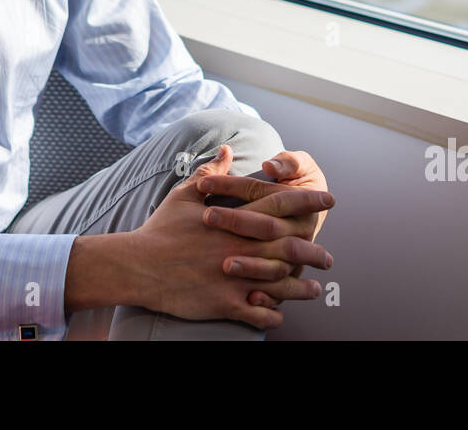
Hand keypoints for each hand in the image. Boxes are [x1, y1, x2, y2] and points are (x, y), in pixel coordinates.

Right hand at [127, 144, 332, 329]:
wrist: (138, 265)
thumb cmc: (161, 229)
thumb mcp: (185, 196)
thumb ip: (213, 174)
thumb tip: (228, 151)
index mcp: (234, 220)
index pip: (279, 205)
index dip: (306, 202)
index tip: (327, 199)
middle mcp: (240, 248)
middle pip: (289, 247)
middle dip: (313, 251)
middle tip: (329, 257)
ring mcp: (234, 278)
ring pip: (279, 284)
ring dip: (300, 288)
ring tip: (315, 288)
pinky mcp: (224, 304)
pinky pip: (257, 314)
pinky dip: (273, 315)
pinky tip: (281, 315)